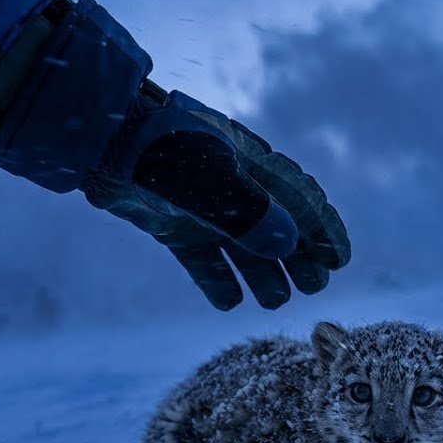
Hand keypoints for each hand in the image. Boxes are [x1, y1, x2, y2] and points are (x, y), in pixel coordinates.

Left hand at [84, 89, 350, 309]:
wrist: (103, 139)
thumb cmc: (163, 149)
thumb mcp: (212, 178)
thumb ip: (249, 212)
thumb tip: (289, 244)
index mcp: (253, 165)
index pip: (301, 200)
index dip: (323, 230)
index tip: (339, 261)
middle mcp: (233, 187)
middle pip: (276, 227)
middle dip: (299, 257)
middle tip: (314, 287)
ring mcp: (203, 207)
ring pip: (242, 246)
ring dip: (262, 273)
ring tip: (275, 301)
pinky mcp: (173, 224)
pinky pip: (202, 257)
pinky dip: (216, 278)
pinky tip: (229, 303)